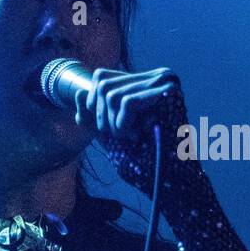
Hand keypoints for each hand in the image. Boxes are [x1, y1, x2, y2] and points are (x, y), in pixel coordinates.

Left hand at [74, 66, 201, 193]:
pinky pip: (126, 103)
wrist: (171, 176)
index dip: (96, 105)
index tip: (116, 128)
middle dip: (105, 118)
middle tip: (126, 137)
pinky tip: (140, 135)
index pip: (102, 78)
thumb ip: (90, 114)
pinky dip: (125, 124)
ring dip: (116, 124)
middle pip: (104, 85)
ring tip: (135, 137)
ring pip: (112, 95)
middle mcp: (158, 75)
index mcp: (148, 80)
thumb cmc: (142, 155)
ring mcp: (164, 80)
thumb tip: (77, 93)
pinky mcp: (166, 92)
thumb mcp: (108, 130)